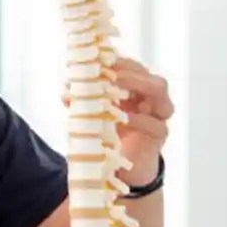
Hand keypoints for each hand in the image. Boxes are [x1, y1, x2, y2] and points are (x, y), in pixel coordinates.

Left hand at [63, 56, 173, 186]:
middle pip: (153, 79)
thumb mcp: (95, 116)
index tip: (103, 59)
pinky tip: (125, 118)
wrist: (124, 167)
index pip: (135, 69)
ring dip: (140, 85)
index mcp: (138, 91)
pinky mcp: (159, 135)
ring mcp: (159, 117)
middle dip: (132, 72)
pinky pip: (155, 124)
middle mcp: (152, 100)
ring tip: (119, 84)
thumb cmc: (112, 135)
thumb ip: (83, 103)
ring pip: (160, 93)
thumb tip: (66, 91)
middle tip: (112, 72)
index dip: (121, 63)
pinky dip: (140, 119)